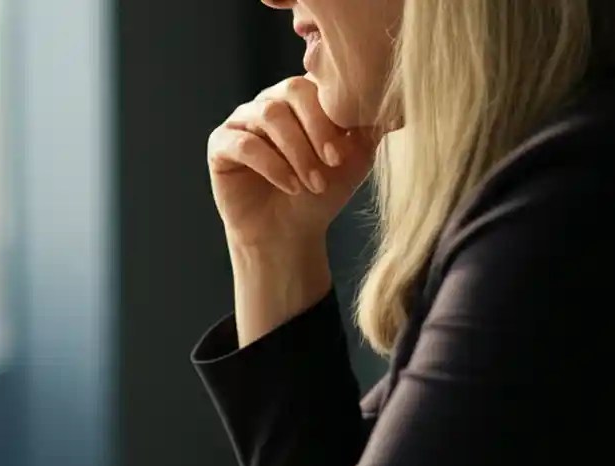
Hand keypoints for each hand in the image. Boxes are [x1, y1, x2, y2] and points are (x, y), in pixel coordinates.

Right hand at [207, 76, 379, 252]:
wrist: (288, 234)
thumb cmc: (320, 194)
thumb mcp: (354, 159)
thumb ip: (369, 127)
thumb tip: (394, 100)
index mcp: (300, 98)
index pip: (316, 83)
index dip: (332, 114)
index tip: (343, 153)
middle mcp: (270, 102)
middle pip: (290, 92)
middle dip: (315, 129)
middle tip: (331, 163)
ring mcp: (242, 120)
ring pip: (268, 116)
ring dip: (296, 151)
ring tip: (311, 184)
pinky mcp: (220, 144)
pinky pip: (244, 144)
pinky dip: (271, 166)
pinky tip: (290, 187)